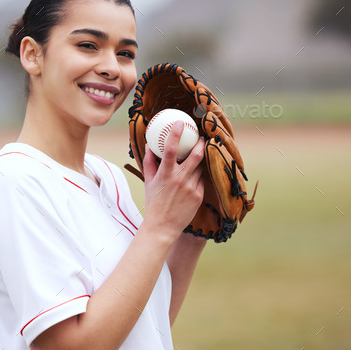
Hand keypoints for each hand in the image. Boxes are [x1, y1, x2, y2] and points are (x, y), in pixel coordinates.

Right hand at [142, 121, 204, 242]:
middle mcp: (180, 180)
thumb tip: (150, 146)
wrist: (162, 226)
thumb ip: (149, 163)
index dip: (176, 134)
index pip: (171, 149)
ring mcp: (191, 188)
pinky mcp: (198, 196)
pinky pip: (201, 181)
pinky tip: (193, 178)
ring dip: (198, 161)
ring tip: (197, 155)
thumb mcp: (149, 182)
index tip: (180, 123)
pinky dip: (197, 177)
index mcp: (165, 174)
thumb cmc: (154, 203)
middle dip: (200, 143)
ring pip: (200, 168)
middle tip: (200, 136)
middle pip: (196, 155)